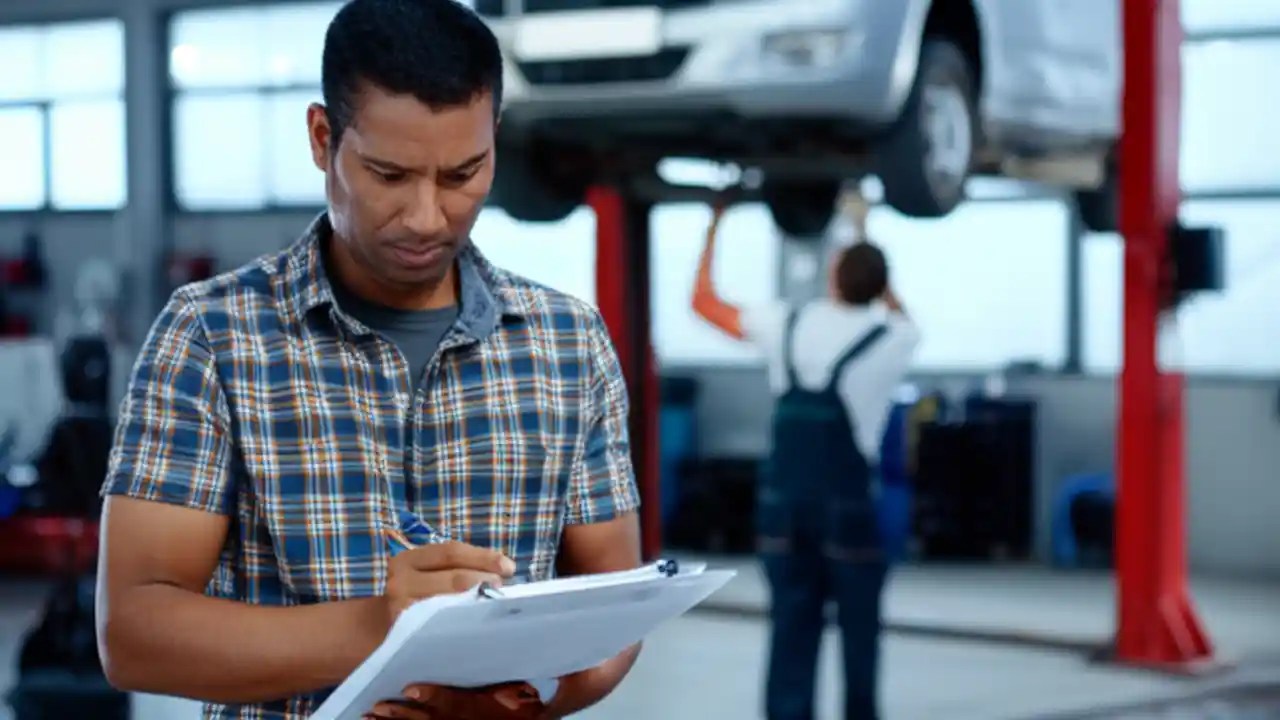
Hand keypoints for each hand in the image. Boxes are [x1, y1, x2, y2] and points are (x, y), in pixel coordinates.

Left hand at [366, 682, 542, 719]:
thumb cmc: (522, 711)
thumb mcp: (520, 694)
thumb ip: (513, 682)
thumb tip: (508, 670)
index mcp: (477, 708)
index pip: (452, 702)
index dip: (431, 696)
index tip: (411, 688)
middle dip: (402, 714)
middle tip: (378, 705)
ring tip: (370, 715)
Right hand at [383, 541, 515, 624]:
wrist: (385, 629)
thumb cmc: (419, 596)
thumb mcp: (430, 574)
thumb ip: (458, 567)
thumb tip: (504, 569)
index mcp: (409, 558)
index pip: (451, 551)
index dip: (483, 557)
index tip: (508, 567)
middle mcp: (400, 580)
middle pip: (455, 578)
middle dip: (486, 582)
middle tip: (504, 590)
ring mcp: (401, 608)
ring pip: (451, 604)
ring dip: (478, 605)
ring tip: (495, 607)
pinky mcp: (405, 633)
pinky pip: (441, 628)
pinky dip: (462, 625)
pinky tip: (477, 626)